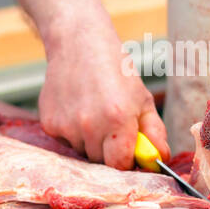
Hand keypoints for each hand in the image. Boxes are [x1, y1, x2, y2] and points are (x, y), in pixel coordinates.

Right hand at [39, 28, 168, 170]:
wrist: (78, 43)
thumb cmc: (115, 70)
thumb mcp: (142, 98)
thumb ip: (154, 132)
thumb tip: (160, 159)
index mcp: (118, 119)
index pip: (121, 165)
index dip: (126, 161)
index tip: (128, 151)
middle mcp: (90, 125)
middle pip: (101, 161)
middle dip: (109, 150)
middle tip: (112, 125)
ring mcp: (66, 126)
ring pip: (83, 152)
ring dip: (90, 141)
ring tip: (93, 112)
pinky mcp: (49, 123)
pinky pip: (66, 142)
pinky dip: (73, 133)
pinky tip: (77, 109)